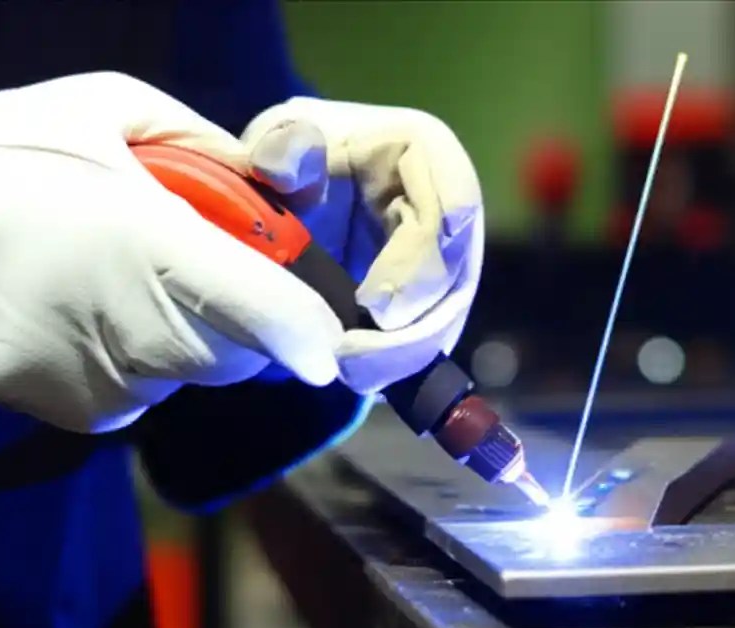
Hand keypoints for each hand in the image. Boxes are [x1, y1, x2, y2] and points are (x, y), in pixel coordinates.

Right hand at [0, 26, 343, 431]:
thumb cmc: (11, 153)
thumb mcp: (116, 109)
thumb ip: (213, 149)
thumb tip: (277, 185)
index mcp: (163, 253)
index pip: (276, 320)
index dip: (309, 333)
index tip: (323, 337)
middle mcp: (144, 333)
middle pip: (241, 358)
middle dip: (239, 323)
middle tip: (189, 272)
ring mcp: (108, 382)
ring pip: (189, 379)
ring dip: (181, 343)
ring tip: (115, 284)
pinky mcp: (75, 414)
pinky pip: (136, 398)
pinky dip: (131, 367)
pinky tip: (78, 317)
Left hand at [241, 98, 484, 393]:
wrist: (283, 197)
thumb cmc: (285, 159)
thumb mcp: (276, 146)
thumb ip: (279, 152)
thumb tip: (279, 165)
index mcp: (418, 147)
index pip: (451, 203)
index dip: (422, 261)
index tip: (373, 308)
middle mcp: (446, 197)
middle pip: (458, 269)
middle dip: (414, 324)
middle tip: (353, 358)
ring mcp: (445, 249)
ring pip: (448, 310)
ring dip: (405, 352)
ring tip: (351, 373)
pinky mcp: (432, 290)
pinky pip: (431, 330)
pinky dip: (400, 359)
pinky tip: (361, 374)